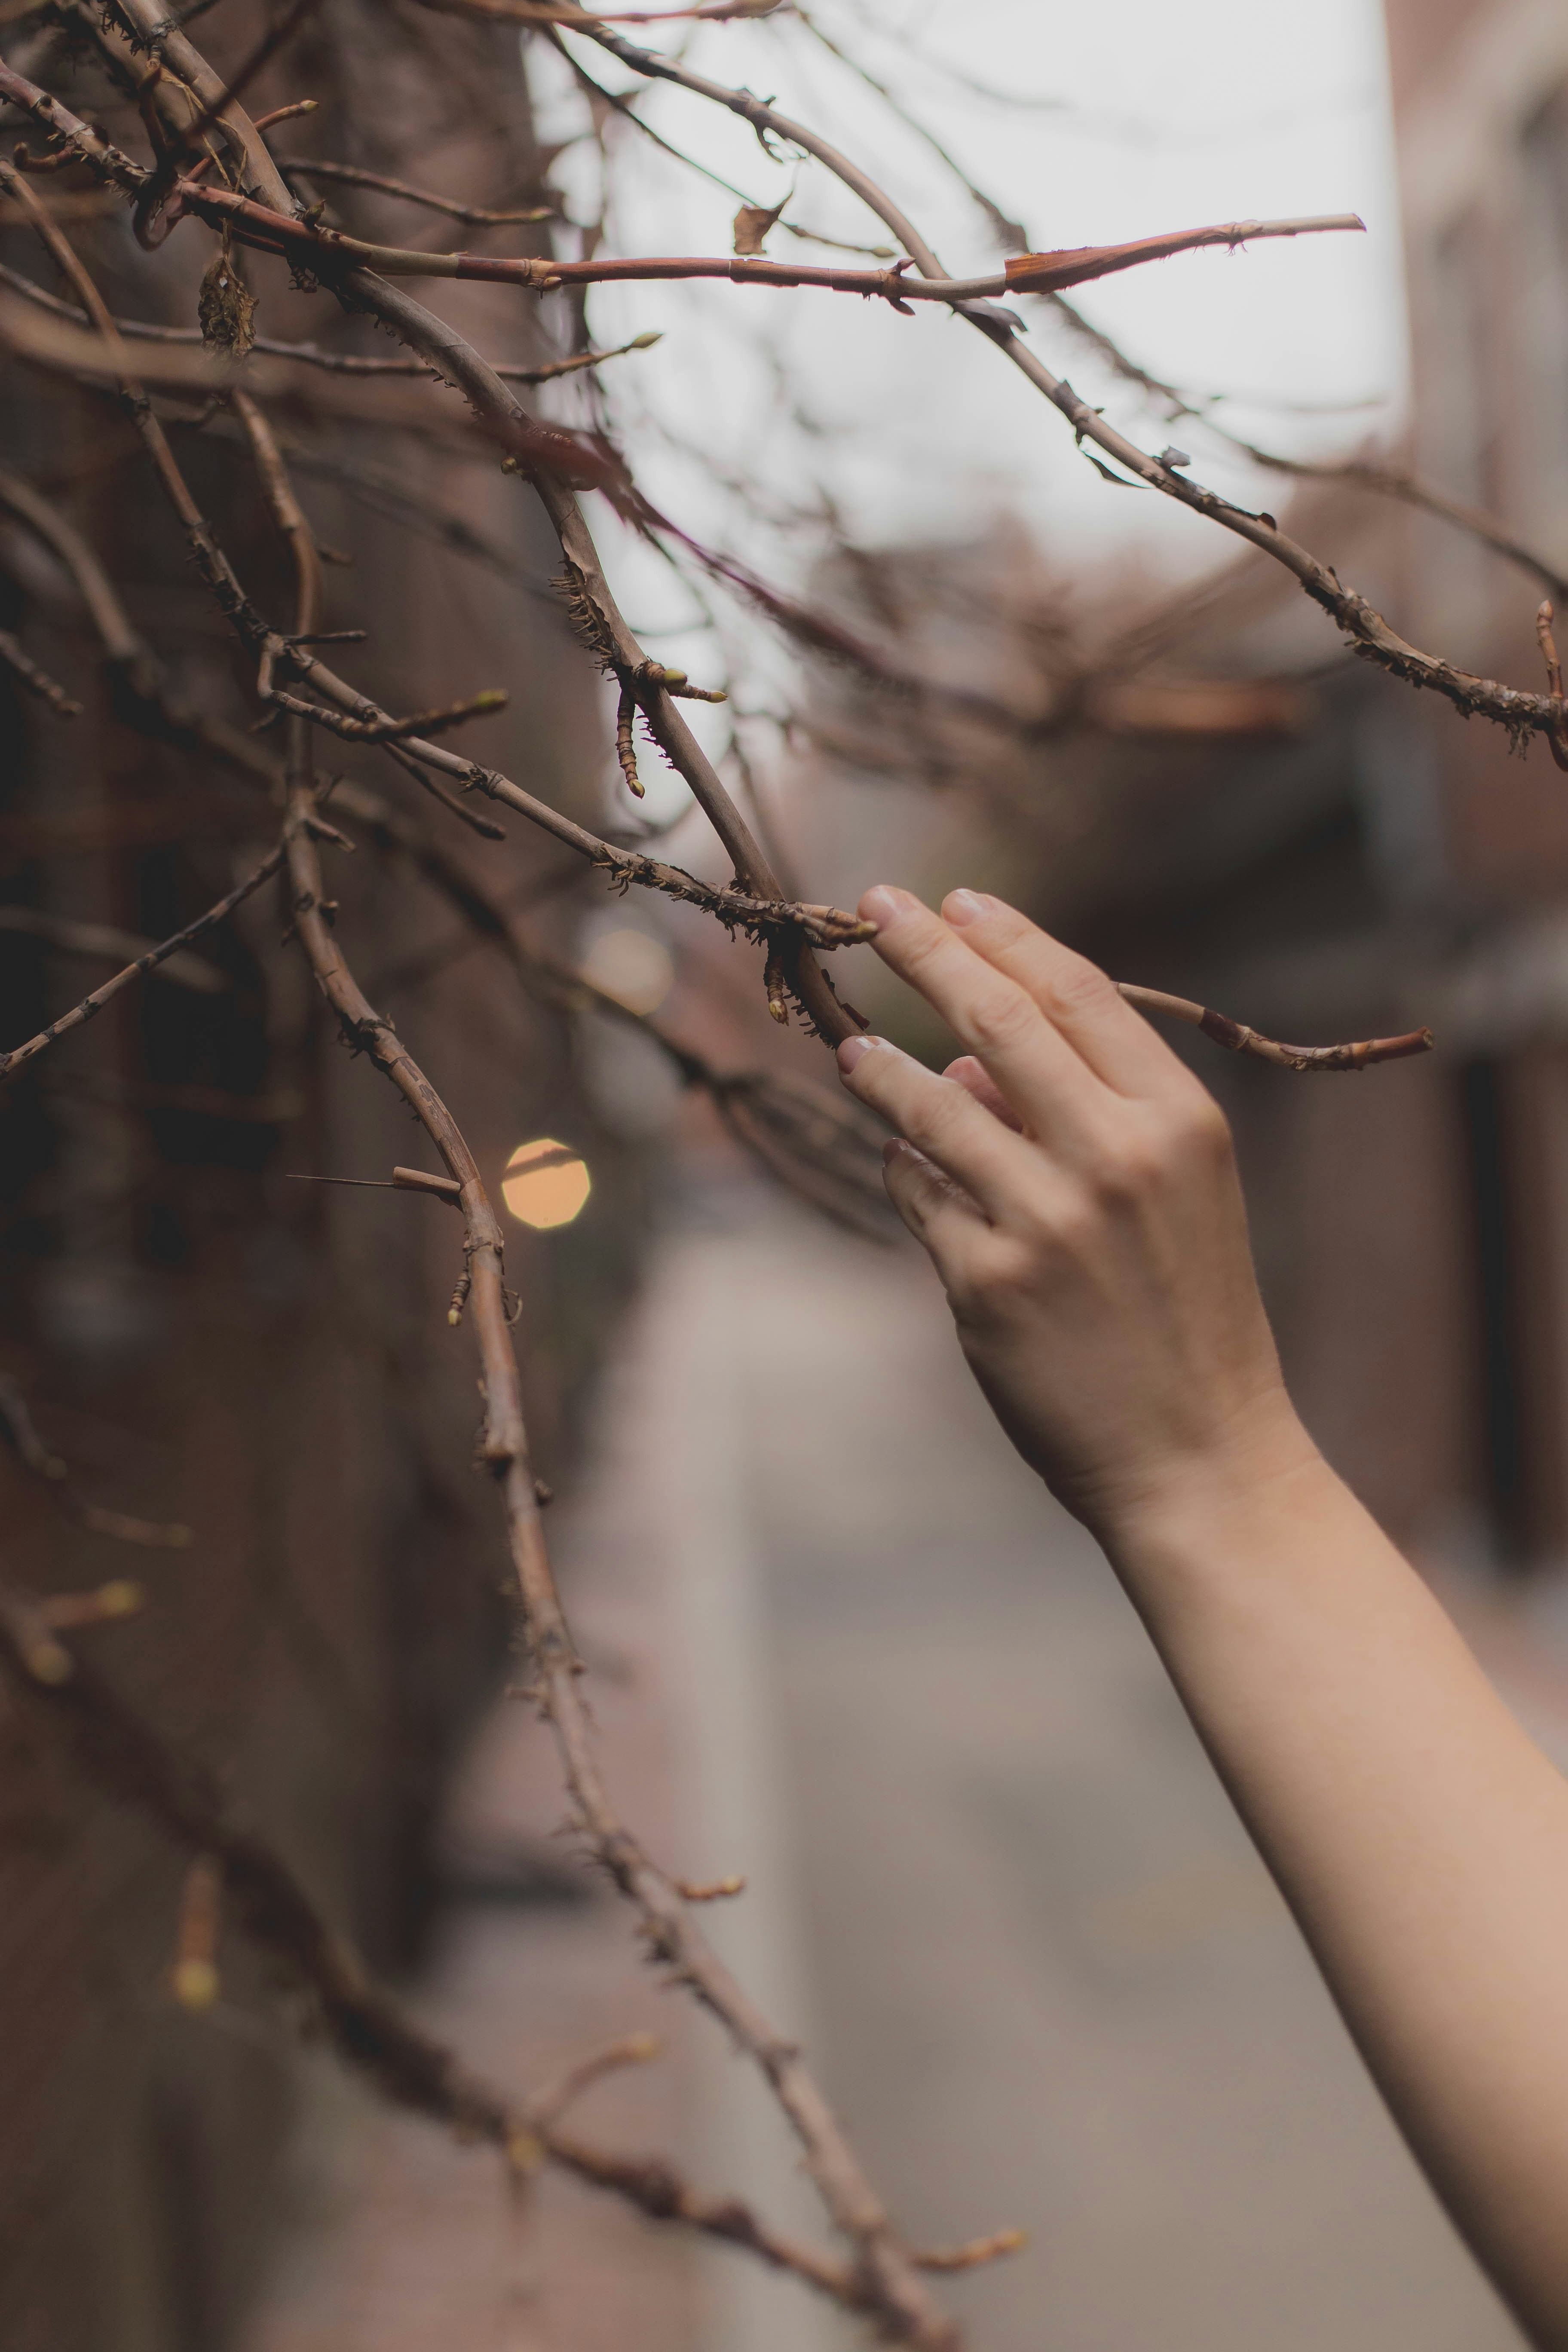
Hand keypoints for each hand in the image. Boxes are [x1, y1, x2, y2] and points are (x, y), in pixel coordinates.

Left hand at [837, 886, 1315, 1541]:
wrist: (1201, 1453)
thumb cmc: (1186, 1312)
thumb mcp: (1175, 1194)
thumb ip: (1084, 1111)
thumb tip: (960, 1052)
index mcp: (1177, 1121)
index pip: (1077, 991)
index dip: (1007, 935)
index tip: (954, 899)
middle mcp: (1115, 1156)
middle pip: (996, 1017)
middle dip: (924, 951)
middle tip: (872, 906)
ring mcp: (1046, 1219)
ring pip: (932, 1104)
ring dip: (879, 1065)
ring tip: (848, 1044)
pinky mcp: (987, 1283)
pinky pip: (919, 1196)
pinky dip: (904, 1168)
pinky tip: (902, 1159)